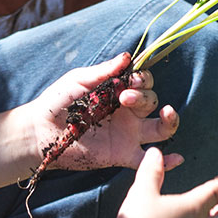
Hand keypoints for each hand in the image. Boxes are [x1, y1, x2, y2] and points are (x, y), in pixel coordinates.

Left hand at [27, 53, 182, 173]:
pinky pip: (146, 159)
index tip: (132, 80)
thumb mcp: (78, 80)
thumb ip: (103, 72)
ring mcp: (127, 134)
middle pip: (152, 101)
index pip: (143, 82)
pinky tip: (176, 158)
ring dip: (169, 120)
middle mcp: (128, 112)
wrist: (40, 131)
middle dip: (144, 96)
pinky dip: (165, 161)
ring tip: (167, 114)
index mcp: (118, 92)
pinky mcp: (122, 154)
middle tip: (124, 98)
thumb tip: (127, 56)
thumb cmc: (58, 101)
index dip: (143, 79)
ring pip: (160, 128)